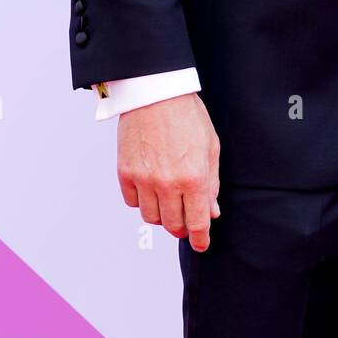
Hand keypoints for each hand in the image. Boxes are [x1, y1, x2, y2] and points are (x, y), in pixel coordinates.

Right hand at [117, 92, 220, 251]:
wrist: (155, 93)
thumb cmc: (186, 115)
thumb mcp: (211, 146)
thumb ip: (212, 183)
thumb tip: (212, 211)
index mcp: (193, 177)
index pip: (196, 222)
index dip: (200, 239)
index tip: (201, 244)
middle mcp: (167, 184)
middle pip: (172, 225)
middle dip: (182, 227)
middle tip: (186, 219)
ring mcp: (143, 180)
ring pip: (151, 217)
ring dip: (162, 215)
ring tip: (169, 200)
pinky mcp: (125, 173)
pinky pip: (133, 202)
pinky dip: (143, 201)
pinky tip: (151, 187)